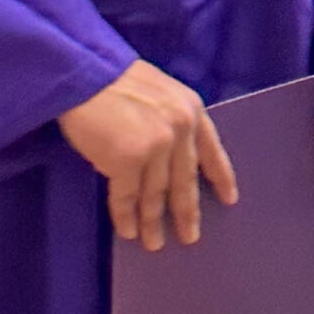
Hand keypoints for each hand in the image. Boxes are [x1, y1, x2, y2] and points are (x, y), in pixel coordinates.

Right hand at [60, 59, 237, 251]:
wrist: (83, 71)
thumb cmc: (113, 79)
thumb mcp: (159, 91)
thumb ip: (171, 120)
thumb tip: (169, 160)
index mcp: (191, 109)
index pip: (212, 150)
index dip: (221, 178)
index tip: (229, 200)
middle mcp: (180, 129)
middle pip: (185, 180)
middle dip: (187, 212)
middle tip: (189, 236)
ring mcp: (156, 146)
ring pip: (156, 193)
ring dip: (153, 222)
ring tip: (154, 243)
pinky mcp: (128, 159)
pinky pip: (128, 196)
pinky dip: (126, 217)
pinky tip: (128, 232)